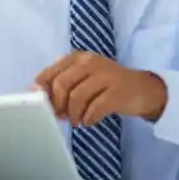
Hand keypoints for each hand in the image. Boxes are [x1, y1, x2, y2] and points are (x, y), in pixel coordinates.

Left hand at [34, 51, 167, 125]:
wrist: (144, 89)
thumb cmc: (107, 86)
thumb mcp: (82, 80)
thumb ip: (60, 85)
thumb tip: (34, 95)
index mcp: (77, 58)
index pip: (49, 74)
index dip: (43, 94)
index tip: (45, 108)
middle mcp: (90, 62)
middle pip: (61, 85)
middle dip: (57, 106)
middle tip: (62, 117)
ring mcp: (105, 75)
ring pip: (76, 97)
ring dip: (73, 115)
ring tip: (77, 120)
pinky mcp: (118, 91)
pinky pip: (95, 108)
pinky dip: (88, 118)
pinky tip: (90, 121)